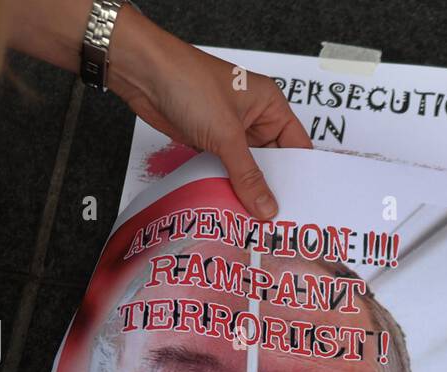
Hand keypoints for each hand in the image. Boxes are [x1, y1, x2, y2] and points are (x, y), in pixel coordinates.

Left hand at [110, 15, 310, 218]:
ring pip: (247, 169)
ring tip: (257, 223)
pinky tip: (232, 208)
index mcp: (271, 106)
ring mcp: (231, 131)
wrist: (143, 73)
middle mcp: (255, 119)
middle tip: (281, 223)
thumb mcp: (227, 134)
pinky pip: (225, 170)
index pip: (297, 147)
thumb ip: (248, 175)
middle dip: (273, 189)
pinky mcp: (209, 141)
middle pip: (273, 162)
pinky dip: (227, 186)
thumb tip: (268, 209)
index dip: (300, 177)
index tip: (303, 207)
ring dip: (248, 191)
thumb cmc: (190, 84)